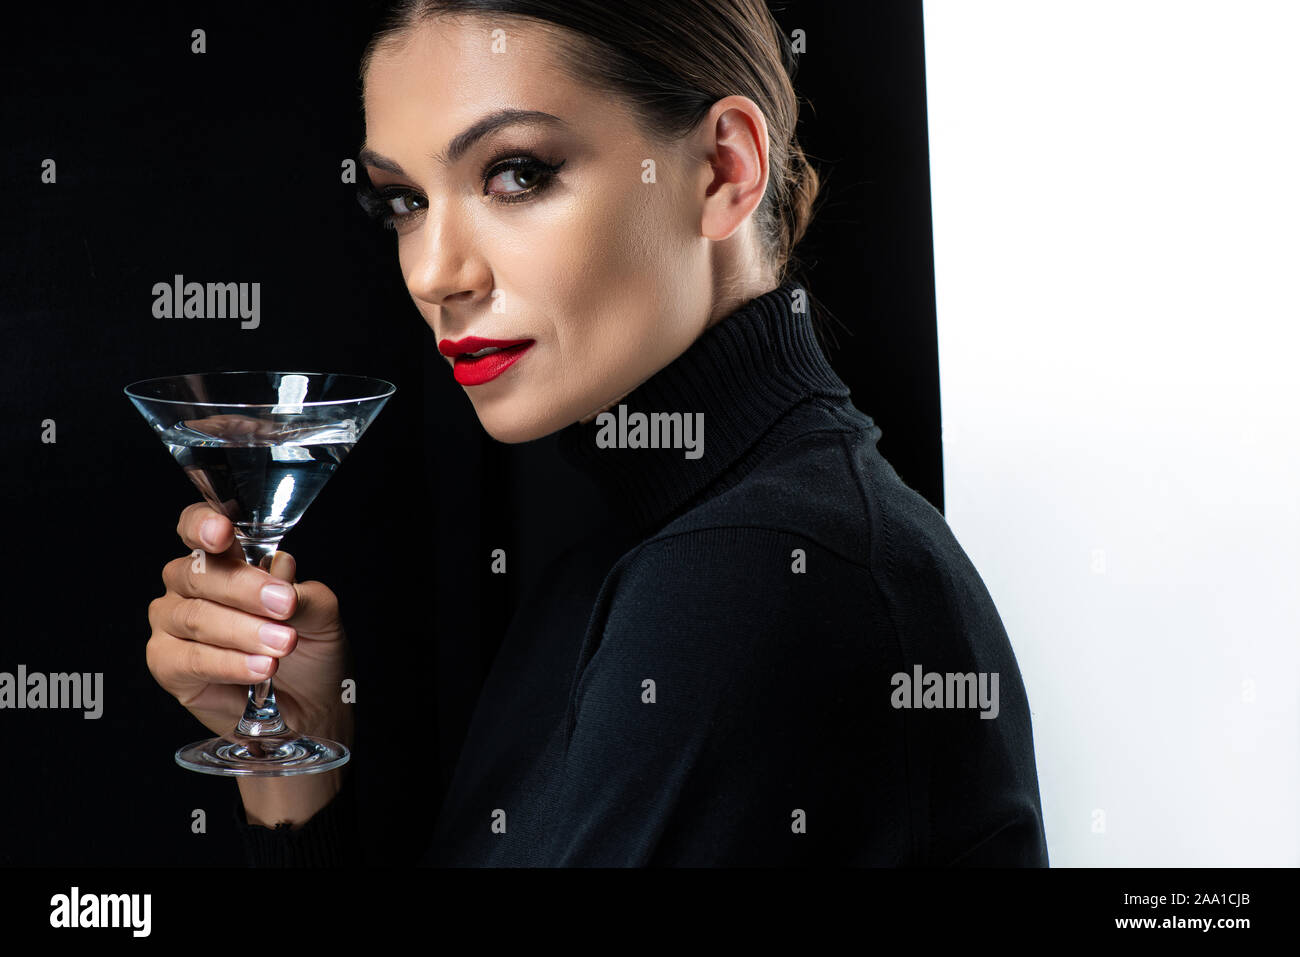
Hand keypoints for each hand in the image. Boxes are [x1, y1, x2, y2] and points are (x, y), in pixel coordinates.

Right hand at [145, 502, 352, 746]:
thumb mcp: (320, 614)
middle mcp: (192, 585)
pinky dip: (228, 663)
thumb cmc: (311, 650)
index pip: (197, 526)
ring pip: (195, 616)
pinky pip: (189, 658)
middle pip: (198, 572)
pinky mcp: (168, 665)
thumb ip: (300, 590)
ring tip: (283, 645)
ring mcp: (174, 623)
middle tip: (284, 605)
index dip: (203, 524)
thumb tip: (281, 566)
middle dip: (244, 588)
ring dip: (243, 631)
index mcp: (225, 558)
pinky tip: (260, 668)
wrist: (311, 707)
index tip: (222, 532)